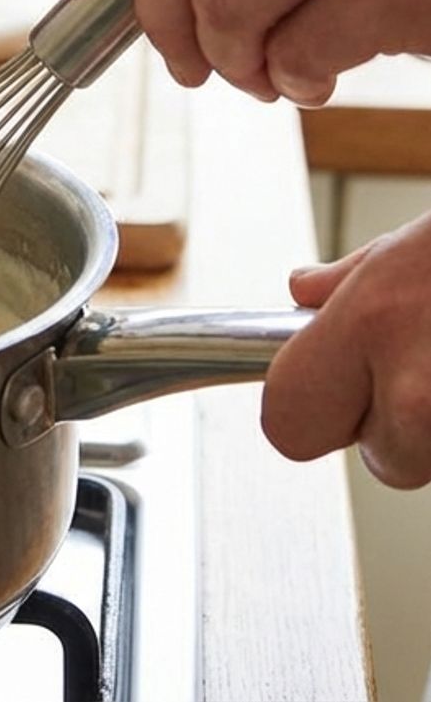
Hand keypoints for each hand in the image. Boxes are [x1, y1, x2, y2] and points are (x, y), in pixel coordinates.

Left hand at [263, 212, 430, 488]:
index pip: (288, 420)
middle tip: (422, 373)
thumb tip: (304, 291)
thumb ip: (348, 280)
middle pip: (383, 462)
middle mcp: (420, 385)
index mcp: (373, 323)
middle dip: (396, 428)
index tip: (326, 394)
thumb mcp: (410, 244)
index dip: (307, 411)